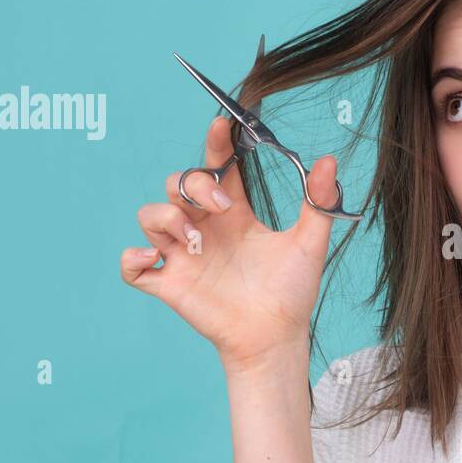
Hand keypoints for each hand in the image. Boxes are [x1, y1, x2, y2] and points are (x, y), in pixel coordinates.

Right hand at [120, 116, 341, 367]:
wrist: (276, 337)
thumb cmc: (291, 292)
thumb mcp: (309, 244)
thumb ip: (318, 203)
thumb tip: (329, 160)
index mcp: (235, 215)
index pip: (218, 168)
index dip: (215, 144)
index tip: (222, 125)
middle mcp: (206, 229)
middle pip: (179, 184)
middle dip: (194, 185)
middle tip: (221, 207)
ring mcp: (184, 256)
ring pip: (150, 215)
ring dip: (166, 217)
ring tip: (194, 240)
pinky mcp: (171, 284)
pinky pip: (132, 267)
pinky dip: (133, 259)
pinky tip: (154, 260)